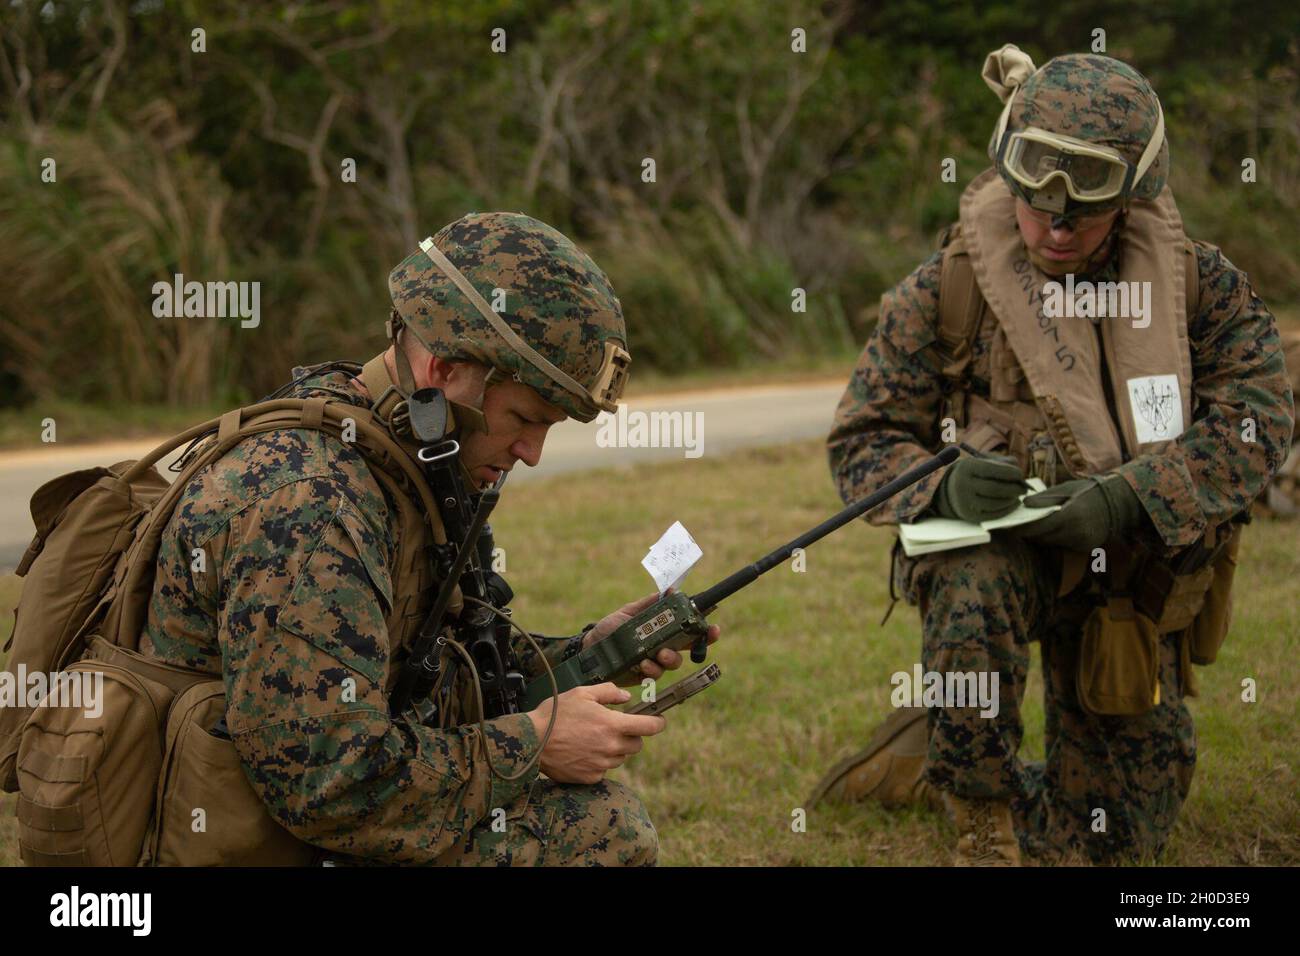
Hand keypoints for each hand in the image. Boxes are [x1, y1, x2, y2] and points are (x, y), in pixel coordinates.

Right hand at [527, 683, 666, 784]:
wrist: (531, 742)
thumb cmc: (556, 714)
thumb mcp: (582, 693)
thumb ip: (609, 692)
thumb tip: (627, 697)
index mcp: (612, 725)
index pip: (649, 727)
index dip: (658, 723)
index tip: (658, 721)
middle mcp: (611, 747)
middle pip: (636, 745)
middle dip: (631, 735)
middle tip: (615, 727)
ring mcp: (601, 765)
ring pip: (620, 758)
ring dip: (615, 749)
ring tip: (593, 739)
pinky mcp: (590, 778)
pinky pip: (604, 770)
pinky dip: (599, 762)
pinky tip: (583, 752)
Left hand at [583, 591, 721, 683]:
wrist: (590, 649)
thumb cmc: (609, 629)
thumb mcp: (629, 612)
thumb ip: (649, 603)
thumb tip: (671, 589)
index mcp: (663, 628)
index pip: (690, 628)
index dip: (705, 630)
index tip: (713, 628)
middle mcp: (663, 645)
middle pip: (690, 648)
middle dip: (695, 647)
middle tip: (689, 645)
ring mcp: (655, 661)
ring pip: (674, 662)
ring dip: (669, 659)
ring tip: (657, 655)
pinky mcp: (644, 675)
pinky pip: (656, 674)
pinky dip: (652, 669)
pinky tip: (642, 664)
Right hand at [932, 453, 1028, 521]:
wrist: (950, 489)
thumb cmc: (974, 473)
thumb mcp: (982, 461)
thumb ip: (1002, 462)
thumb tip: (1019, 476)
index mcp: (966, 467)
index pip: (995, 470)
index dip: (1011, 473)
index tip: (1020, 475)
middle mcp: (962, 484)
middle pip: (996, 489)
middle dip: (1014, 489)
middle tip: (1024, 488)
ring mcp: (964, 502)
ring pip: (995, 503)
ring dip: (1011, 500)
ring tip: (1018, 496)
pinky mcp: (969, 515)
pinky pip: (992, 515)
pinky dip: (1006, 510)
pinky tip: (1013, 504)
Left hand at [1010, 474, 1143, 551]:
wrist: (1118, 502)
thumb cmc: (1088, 491)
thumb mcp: (1065, 489)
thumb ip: (1044, 498)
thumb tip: (1022, 504)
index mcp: (1070, 516)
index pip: (1038, 527)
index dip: (1020, 529)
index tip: (1005, 528)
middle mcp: (1076, 533)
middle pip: (1042, 538)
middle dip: (1028, 534)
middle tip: (1011, 529)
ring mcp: (1082, 543)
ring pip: (1051, 543)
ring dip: (1040, 537)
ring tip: (1027, 528)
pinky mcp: (1085, 548)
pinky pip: (1063, 545)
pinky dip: (1054, 538)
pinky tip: (1050, 530)